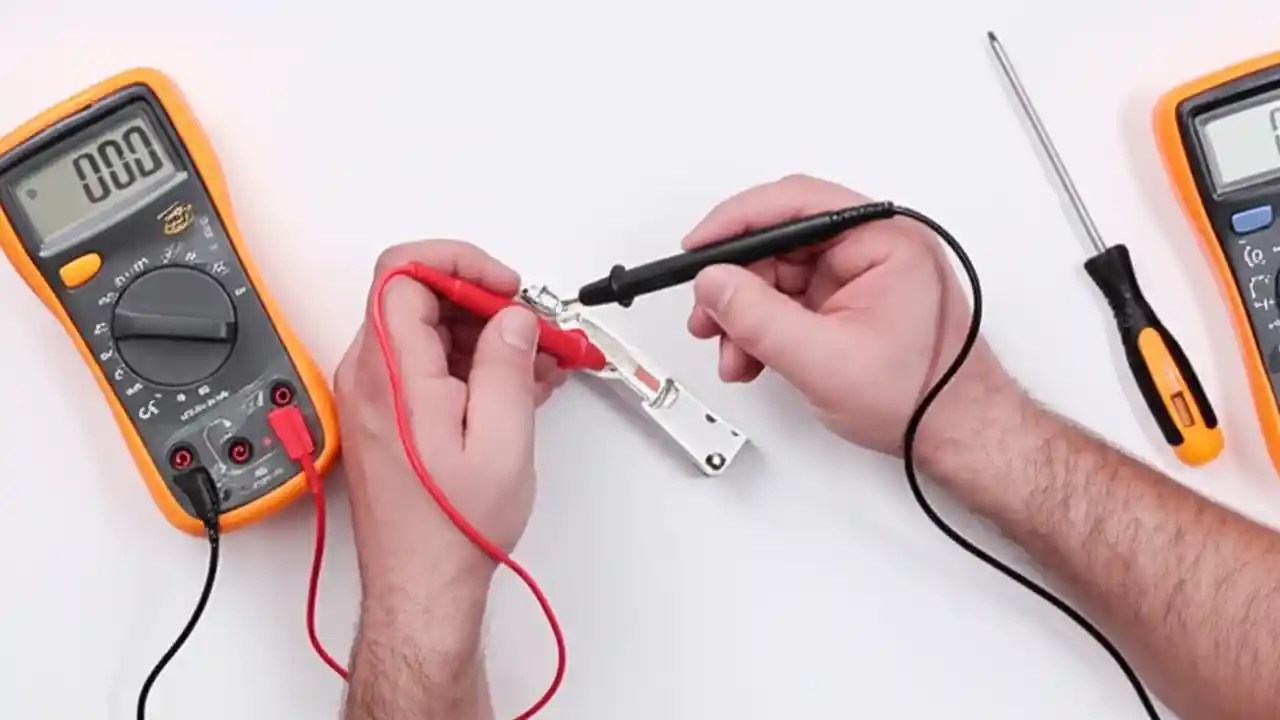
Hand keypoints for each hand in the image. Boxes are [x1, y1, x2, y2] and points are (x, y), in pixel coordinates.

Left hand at [335, 240, 563, 599]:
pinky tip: (514, 387)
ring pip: (429, 331)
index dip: (458, 262)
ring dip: (485, 337)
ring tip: (535, 365)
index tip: (504, 287)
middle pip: (419, 297)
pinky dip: (472, 365)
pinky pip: (427, 364)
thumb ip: (507, 366)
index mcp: (392, 375)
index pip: (403, 271)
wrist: (421, 583)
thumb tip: (512, 319)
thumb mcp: (501, 441)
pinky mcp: (387, 415)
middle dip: (485, 303)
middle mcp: (371, 378)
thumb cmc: (450, 529)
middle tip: (533, 329)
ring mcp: (376, 396)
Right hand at [685, 175, 1017, 457]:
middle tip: (706, 313)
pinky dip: (765, 327)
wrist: (956, 435)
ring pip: (780, 274)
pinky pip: (793, 299)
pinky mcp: (851, 300)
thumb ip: (758, 317)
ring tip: (732, 351)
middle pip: (780, 241)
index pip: (795, 203)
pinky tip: (751, 355)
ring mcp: (862, 273)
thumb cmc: (921, 396)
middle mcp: (875, 245)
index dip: (737, 222)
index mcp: (884, 238)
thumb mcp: (822, 359)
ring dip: (746, 312)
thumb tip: (713, 283)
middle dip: (737, 282)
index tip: (699, 248)